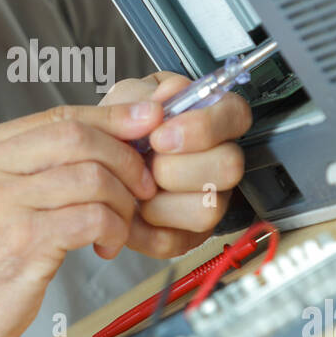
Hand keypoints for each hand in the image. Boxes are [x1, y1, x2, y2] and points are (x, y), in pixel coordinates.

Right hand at [0, 100, 163, 336]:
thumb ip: (41, 164)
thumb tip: (110, 135)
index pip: (59, 116)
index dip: (112, 117)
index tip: (148, 121)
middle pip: (78, 137)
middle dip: (125, 159)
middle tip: (143, 186)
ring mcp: (3, 202)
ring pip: (91, 176)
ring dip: (122, 201)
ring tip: (118, 224)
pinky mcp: (24, 240)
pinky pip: (93, 217)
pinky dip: (114, 230)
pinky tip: (106, 245)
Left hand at [97, 72, 251, 259]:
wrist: (99, 166)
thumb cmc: (122, 130)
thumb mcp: (124, 100)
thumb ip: (141, 95)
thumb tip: (165, 99)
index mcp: (211, 119)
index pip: (236, 115)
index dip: (204, 126)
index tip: (161, 135)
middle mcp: (219, 161)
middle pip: (230, 167)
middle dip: (178, 168)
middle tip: (147, 162)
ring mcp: (209, 201)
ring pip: (207, 209)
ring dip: (160, 201)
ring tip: (135, 187)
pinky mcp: (187, 236)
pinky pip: (174, 240)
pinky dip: (142, 228)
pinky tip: (129, 208)